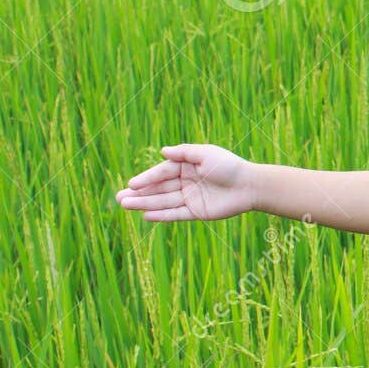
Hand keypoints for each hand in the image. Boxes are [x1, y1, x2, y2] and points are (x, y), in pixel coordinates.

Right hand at [116, 144, 254, 221]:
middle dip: (139, 194)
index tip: (130, 184)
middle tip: (118, 198)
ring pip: (163, 202)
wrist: (250, 185)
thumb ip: (184, 153)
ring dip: (145, 204)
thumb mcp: (206, 154)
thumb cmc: (229, 166)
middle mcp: (186, 182)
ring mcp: (190, 198)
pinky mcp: (197, 212)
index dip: (146, 179)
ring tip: (126, 206)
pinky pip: (176, 214)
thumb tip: (162, 151)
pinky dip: (162, 216)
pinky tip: (146, 216)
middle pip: (159, 189)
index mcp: (186, 166)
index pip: (161, 172)